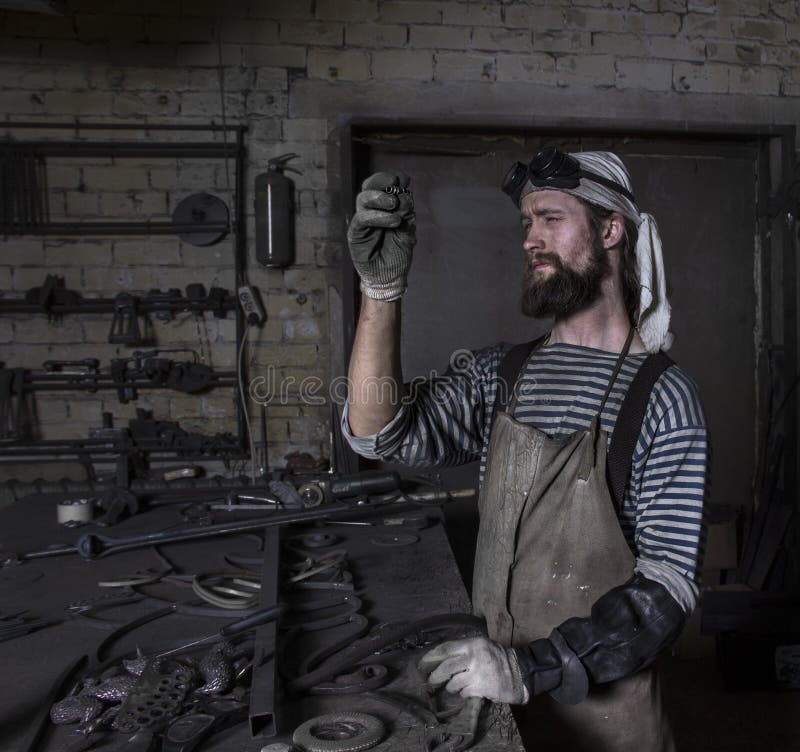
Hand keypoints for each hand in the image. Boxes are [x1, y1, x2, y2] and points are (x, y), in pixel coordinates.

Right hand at [347, 172, 415, 300]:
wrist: (389, 277)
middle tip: (394, 183)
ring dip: (380, 197)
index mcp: (387, 207)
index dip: (394, 178)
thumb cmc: (398, 256)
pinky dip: (377, 216)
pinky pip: (362, 218)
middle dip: (381, 180)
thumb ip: (407, 216)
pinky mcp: (356, 233)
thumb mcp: (408, 234)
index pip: (386, 185)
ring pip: (364, 198)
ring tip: (394, 205)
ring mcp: (363, 220)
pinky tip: (393, 220)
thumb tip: (405, 197)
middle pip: (370, 185)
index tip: (404, 180)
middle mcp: (373, 210)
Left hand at [418, 636, 528, 704]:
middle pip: (446, 666)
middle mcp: (474, 656)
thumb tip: (440, 657)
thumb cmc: (497, 659)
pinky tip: (467, 691)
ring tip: (453, 686)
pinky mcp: (481, 687)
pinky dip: (462, 693)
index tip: (422, 663)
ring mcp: (478, 672)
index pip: (446, 648)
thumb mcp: (482, 646)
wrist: (518, 674)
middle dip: (435, 675)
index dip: (431, 656)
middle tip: (430, 680)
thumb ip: (464, 650)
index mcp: (473, 643)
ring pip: (453, 681)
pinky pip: (464, 692)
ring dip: (450, 686)